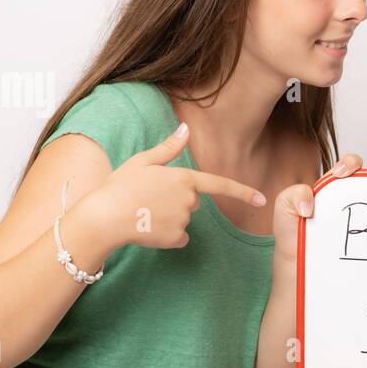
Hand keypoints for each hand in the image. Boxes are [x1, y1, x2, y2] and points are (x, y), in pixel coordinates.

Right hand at [95, 123, 266, 249]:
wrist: (104, 218)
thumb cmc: (119, 186)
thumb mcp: (143, 162)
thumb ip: (169, 148)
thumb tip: (186, 129)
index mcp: (183, 177)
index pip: (219, 184)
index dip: (242, 192)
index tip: (262, 200)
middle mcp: (189, 199)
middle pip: (193, 201)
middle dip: (177, 199)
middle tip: (148, 197)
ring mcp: (184, 220)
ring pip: (184, 219)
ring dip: (169, 217)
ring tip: (144, 212)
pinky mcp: (176, 238)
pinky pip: (179, 237)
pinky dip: (167, 235)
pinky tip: (149, 228)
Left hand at [272, 151, 366, 263]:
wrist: (301, 263)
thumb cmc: (294, 232)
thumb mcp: (285, 207)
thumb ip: (292, 195)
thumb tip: (309, 203)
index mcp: (333, 186)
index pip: (348, 167)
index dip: (350, 163)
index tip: (343, 173)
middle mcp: (352, 196)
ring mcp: (363, 214)